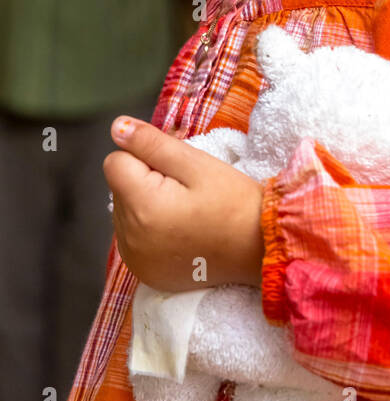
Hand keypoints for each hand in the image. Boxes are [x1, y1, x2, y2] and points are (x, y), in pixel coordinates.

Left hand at [104, 117, 264, 291]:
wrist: (262, 250)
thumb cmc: (235, 202)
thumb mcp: (197, 164)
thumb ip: (152, 144)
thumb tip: (117, 127)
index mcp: (141, 207)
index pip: (115, 162)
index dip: (145, 157)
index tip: (177, 171)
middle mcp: (129, 239)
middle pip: (120, 188)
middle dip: (145, 181)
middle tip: (187, 190)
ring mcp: (136, 261)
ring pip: (125, 213)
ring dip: (146, 205)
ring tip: (186, 212)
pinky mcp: (145, 274)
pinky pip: (134, 239)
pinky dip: (150, 230)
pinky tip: (180, 232)